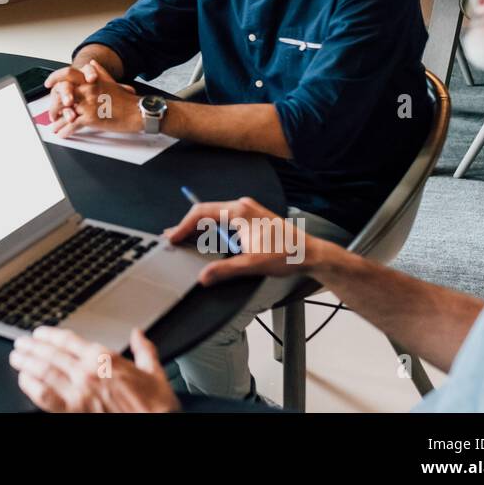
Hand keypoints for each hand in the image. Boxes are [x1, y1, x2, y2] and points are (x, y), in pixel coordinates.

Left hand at [10, 327, 178, 412]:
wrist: (155, 427)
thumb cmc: (155, 407)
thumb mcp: (155, 373)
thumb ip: (145, 350)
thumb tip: (139, 334)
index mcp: (105, 359)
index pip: (68, 340)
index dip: (49, 335)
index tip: (39, 333)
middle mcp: (88, 373)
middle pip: (51, 354)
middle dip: (32, 347)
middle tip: (20, 343)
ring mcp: (78, 393)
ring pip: (44, 372)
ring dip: (27, 363)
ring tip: (16, 357)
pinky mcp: (73, 412)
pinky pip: (45, 397)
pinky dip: (31, 387)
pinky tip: (24, 381)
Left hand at [44, 60, 138, 137]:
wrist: (137, 112)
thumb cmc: (127, 100)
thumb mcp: (112, 82)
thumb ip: (99, 72)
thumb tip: (91, 62)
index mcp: (91, 81)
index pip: (67, 75)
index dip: (54, 78)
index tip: (48, 84)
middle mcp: (87, 90)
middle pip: (62, 95)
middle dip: (54, 106)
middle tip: (51, 114)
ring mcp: (87, 104)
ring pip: (65, 112)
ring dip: (58, 122)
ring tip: (54, 127)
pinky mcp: (90, 118)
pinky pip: (72, 125)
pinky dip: (66, 131)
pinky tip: (63, 134)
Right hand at [163, 197, 330, 283]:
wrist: (311, 254)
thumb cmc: (288, 254)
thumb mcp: (252, 264)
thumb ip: (224, 270)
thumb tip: (204, 276)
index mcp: (239, 212)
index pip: (201, 212)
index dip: (183, 225)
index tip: (172, 237)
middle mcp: (242, 207)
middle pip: (206, 212)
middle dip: (188, 226)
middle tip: (172, 238)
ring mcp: (248, 212)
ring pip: (215, 216)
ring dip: (200, 228)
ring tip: (185, 239)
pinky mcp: (252, 219)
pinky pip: (225, 221)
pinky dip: (213, 230)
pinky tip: (207, 240)